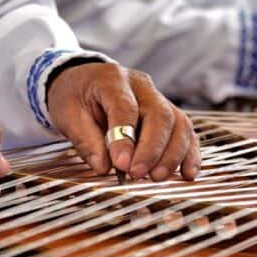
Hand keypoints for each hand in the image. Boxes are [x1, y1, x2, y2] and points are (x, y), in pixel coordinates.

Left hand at [47, 63, 200, 181]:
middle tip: (138, 174)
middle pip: (160, 115)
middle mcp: (141, 86)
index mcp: (113, 80)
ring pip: (179, 124)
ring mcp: (159, 98)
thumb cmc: (75, 96)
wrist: (84, 83)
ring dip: (172, 155)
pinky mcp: (169, 114)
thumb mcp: (68, 114)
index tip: (122, 165)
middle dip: (152, 150)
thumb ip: (85, 140)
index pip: (125, 108)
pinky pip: (186, 132)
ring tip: (157, 177)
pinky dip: (189, 154)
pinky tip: (187, 173)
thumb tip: (104, 167)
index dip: (125, 138)